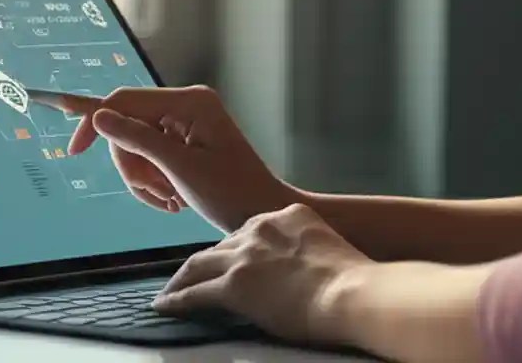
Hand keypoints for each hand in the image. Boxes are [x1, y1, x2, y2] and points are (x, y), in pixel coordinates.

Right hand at [65, 85, 299, 231]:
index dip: (96, 123)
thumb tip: (99, 118)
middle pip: (128, 126)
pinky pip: (149, 156)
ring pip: (135, 146)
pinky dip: (153, 181)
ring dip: (144, 178)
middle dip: (132, 164)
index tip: (75, 151)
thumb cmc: (231, 193)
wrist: (264, 215)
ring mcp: (185, 123)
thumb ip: (138, 139)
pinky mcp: (184, 142)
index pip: (125, 101)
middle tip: (154, 191)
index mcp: (189, 102)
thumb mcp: (179, 168)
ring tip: (168, 199)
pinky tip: (172, 199)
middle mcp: (186, 105)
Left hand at [154, 203, 371, 345]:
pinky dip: (176, 300)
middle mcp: (260, 228)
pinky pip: (195, 292)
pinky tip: (165, 306)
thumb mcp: (328, 247)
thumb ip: (306, 249)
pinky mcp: (234, 285)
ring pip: (198, 264)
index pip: (248, 232)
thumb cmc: (356, 280)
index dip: (235, 249)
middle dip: (206, 262)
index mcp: (286, 216)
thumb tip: (302, 270)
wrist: (354, 294)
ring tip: (170, 292)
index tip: (228, 260)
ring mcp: (244, 256)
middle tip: (191, 276)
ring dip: (181, 280)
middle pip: (220, 246)